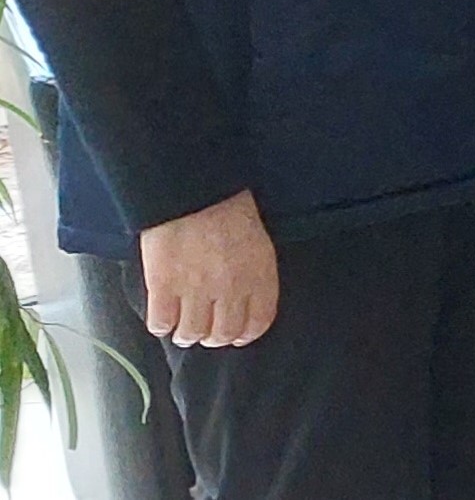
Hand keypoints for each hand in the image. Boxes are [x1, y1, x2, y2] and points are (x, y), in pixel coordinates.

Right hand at [138, 189, 278, 348]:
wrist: (193, 190)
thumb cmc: (229, 209)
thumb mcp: (258, 242)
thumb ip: (254, 275)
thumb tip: (243, 303)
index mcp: (259, 276)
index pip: (258, 322)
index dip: (246, 334)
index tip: (236, 335)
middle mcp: (231, 289)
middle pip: (223, 333)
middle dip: (214, 338)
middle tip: (205, 332)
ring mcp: (196, 290)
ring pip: (192, 334)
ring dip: (186, 335)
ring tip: (182, 328)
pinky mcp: (164, 286)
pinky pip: (161, 323)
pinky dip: (161, 325)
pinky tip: (162, 318)